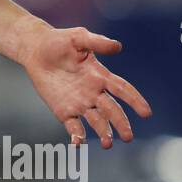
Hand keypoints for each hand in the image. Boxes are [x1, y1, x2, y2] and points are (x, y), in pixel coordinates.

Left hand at [17, 22, 152, 148]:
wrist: (36, 51)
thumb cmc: (59, 41)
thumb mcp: (78, 38)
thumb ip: (97, 42)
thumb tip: (118, 46)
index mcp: (101, 76)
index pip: (123, 89)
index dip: (135, 100)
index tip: (146, 113)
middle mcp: (94, 93)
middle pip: (112, 110)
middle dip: (121, 123)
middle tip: (128, 137)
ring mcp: (80, 103)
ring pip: (96, 121)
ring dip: (103, 132)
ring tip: (108, 143)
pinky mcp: (64, 111)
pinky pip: (73, 126)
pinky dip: (77, 136)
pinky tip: (78, 143)